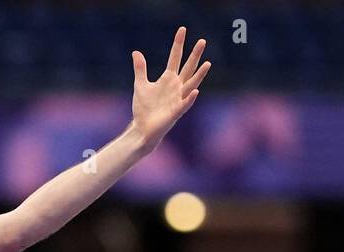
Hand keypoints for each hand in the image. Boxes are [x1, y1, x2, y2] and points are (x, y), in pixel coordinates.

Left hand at [130, 27, 210, 151]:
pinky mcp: (175, 112)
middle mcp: (176, 87)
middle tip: (202, 41)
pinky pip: (185, 104)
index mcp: (168, 79)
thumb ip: (140, 69)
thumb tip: (136, 52)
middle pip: (187, 68)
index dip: (178, 44)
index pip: (175, 58)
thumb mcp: (140, 85)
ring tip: (207, 64)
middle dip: (194, 55)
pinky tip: (196, 91)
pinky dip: (189, 98)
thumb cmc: (144, 108)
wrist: (142, 129)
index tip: (182, 30)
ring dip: (199, 75)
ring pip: (191, 84)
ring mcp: (177, 99)